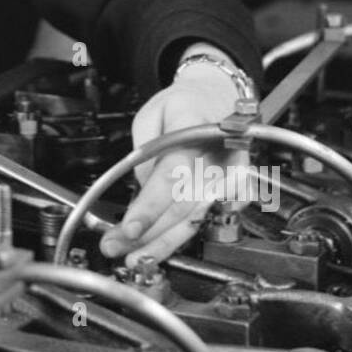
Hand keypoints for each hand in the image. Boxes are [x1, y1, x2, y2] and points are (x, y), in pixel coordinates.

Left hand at [99, 63, 250, 265]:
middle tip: (116, 247)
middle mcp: (217, 157)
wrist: (218, 95)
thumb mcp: (149, 114)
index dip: (150, 208)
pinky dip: (186, 235)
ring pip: (196, 219)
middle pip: (182, 207)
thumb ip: (143, 152)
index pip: (171, 177)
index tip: (129, 229)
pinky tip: (163, 248)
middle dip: (148, 234)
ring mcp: (229, 175)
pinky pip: (211, 220)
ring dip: (164, 243)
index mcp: (194, 132)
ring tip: (136, 256)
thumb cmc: (183, 103)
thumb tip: (141, 190)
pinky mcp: (235, 189)